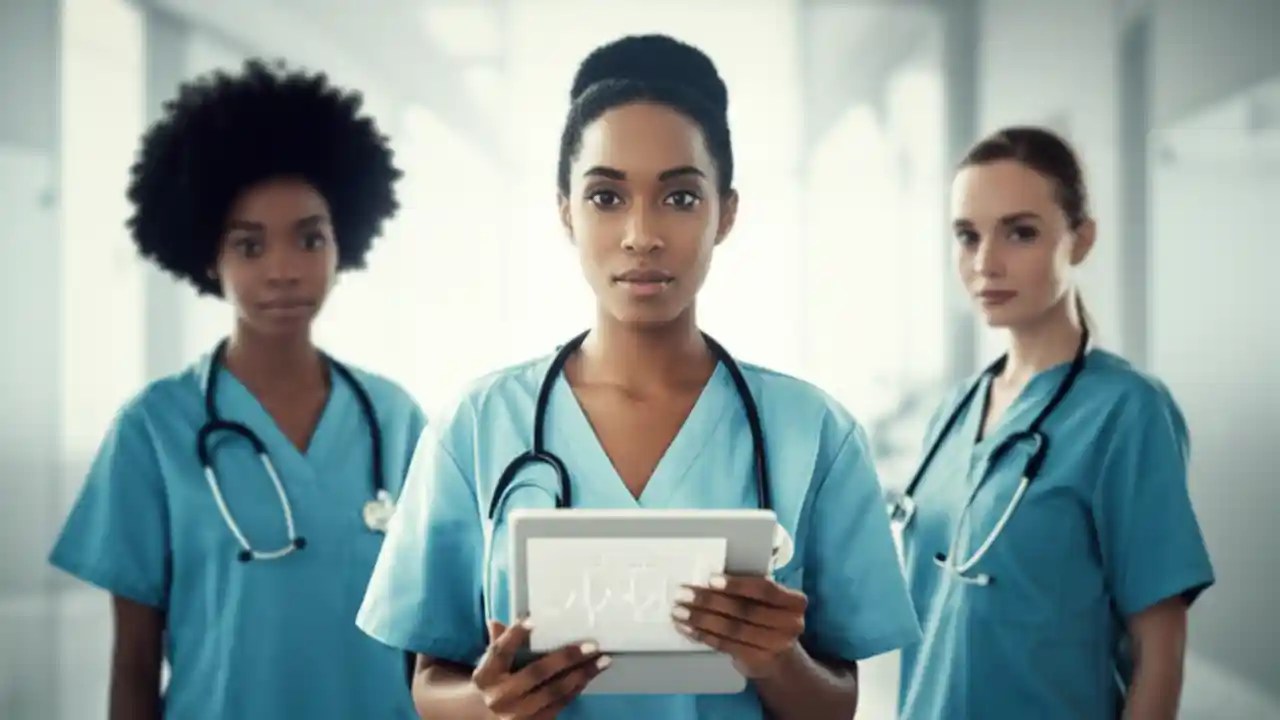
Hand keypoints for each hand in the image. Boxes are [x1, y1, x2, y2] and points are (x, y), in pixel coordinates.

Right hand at [471, 618, 610, 719]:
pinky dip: (576, 690)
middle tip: (592, 645)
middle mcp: (499, 696)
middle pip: (535, 673)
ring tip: (602, 661)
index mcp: (485, 676)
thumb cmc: (493, 684)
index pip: (499, 652)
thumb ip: (498, 643)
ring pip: (554, 692)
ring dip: (581, 675)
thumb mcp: (489, 666)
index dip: (515, 636)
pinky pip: (559, 706)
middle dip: (566, 658)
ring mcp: (517, 715)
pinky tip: (590, 677)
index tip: (533, 619)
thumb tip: (496, 620)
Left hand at [672, 574, 807, 678]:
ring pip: (732, 629)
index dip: (737, 584)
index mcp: (795, 601)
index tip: (710, 579)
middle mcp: (791, 624)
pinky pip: (725, 645)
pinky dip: (703, 635)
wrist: (780, 657)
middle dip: (710, 601)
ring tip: (679, 611)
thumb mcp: (767, 600)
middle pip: (745, 610)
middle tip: (683, 594)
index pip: (764, 589)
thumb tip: (706, 578)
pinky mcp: (757, 661)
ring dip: (701, 619)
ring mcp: (775, 646)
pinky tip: (686, 628)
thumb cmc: (767, 616)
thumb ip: (748, 589)